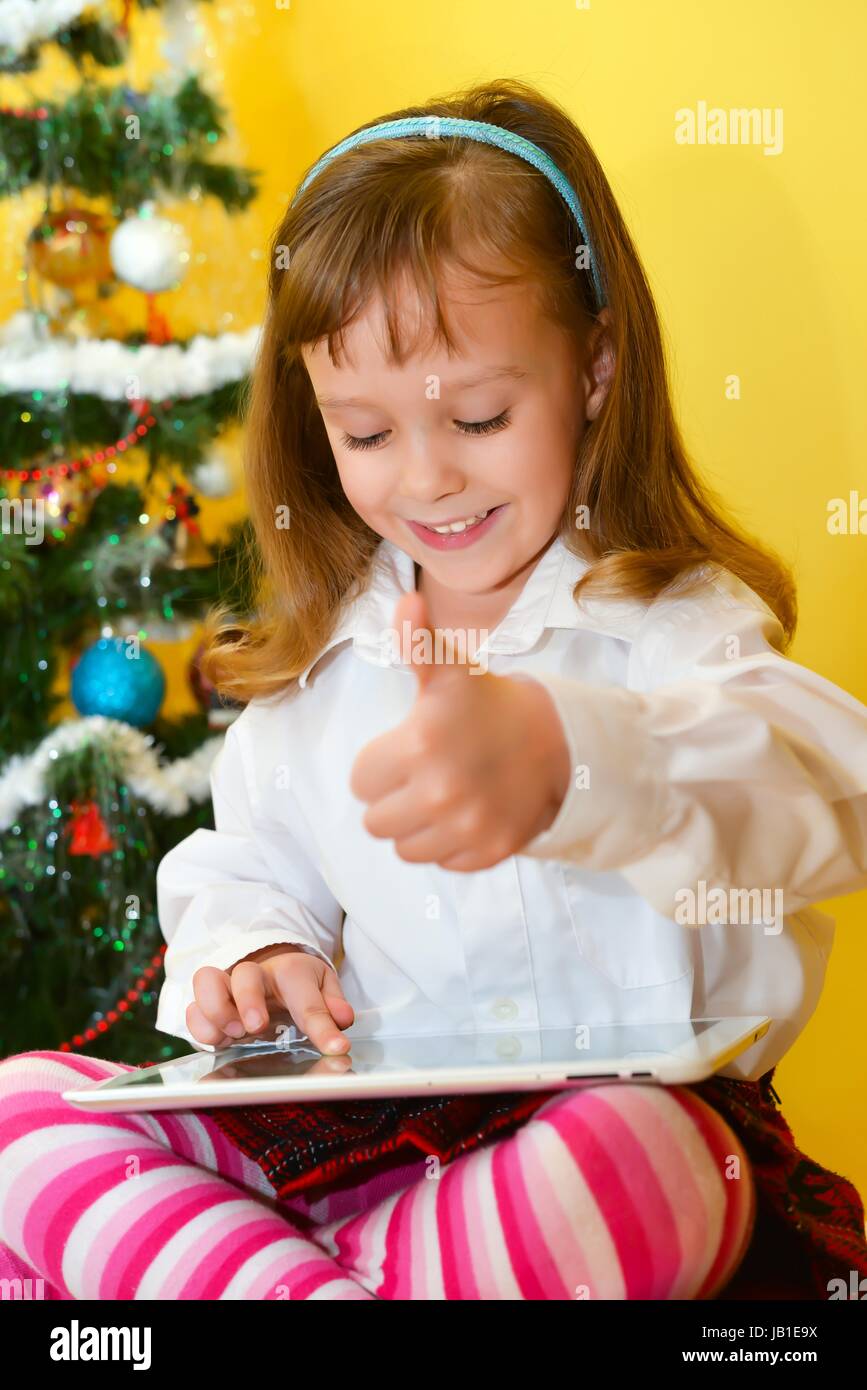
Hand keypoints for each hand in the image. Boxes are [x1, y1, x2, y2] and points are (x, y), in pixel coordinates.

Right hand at [188, 943, 353, 1052]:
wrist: (272, 968)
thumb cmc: (298, 982)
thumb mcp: (323, 987)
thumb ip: (332, 1003)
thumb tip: (342, 1019)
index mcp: (291, 971)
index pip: (307, 998)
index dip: (322, 1026)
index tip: (336, 1048)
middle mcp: (256, 975)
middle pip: (245, 974)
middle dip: (248, 1000)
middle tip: (256, 1027)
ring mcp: (228, 988)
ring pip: (207, 981)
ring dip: (217, 1011)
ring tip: (234, 1035)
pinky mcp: (207, 1005)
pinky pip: (193, 1009)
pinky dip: (200, 1026)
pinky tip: (218, 1041)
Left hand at [349, 589, 571, 870]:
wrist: (556, 741)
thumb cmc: (489, 705)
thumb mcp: (450, 672)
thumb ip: (418, 643)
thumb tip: (405, 602)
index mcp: (419, 746)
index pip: (361, 781)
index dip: (378, 766)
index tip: (406, 752)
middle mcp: (440, 793)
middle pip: (376, 822)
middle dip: (392, 800)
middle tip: (422, 776)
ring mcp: (466, 827)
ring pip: (405, 848)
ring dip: (416, 827)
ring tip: (441, 797)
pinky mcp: (488, 851)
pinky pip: (443, 863)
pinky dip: (449, 845)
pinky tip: (465, 815)